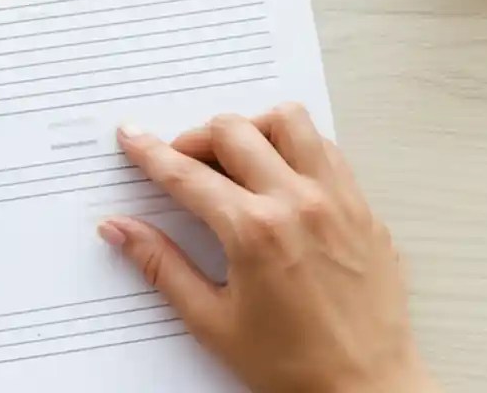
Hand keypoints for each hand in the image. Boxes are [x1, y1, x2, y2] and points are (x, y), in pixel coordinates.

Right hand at [100, 105, 437, 392]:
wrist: (367, 390)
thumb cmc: (293, 367)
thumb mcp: (211, 321)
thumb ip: (161, 265)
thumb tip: (119, 229)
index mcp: (254, 232)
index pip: (186, 174)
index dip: (150, 152)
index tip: (132, 138)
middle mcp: (298, 203)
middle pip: (233, 131)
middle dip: (196, 138)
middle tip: (182, 162)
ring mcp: (337, 200)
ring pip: (289, 120)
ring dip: (253, 128)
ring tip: (236, 158)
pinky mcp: (364, 208)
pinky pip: (327, 149)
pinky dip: (296, 147)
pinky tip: (280, 175)